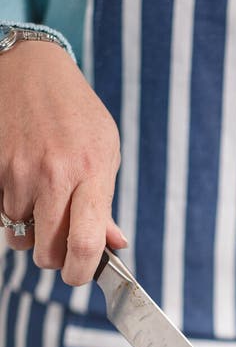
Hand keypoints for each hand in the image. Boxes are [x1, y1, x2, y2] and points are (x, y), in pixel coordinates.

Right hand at [0, 40, 126, 284]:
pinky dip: (13, 213)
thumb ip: (107, 204)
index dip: (81, 272)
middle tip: (62, 246)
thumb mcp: (106, 153)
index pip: (85, 243)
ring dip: (31, 232)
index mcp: (91, 172)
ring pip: (20, 236)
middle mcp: (54, 175)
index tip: (80, 276)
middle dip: (55, 259)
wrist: (32, 70)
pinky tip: (26, 189)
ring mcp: (19, 172)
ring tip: (44, 204)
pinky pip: (2, 214)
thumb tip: (114, 245)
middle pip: (47, 251)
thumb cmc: (77, 114)